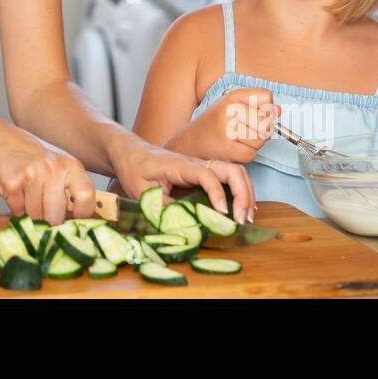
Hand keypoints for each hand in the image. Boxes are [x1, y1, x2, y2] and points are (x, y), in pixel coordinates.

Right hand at [0, 120, 95, 224]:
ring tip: (28, 197)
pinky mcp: (12, 184)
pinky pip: (18, 212)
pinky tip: (16, 193)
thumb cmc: (29, 154)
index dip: (82, 214)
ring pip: (36, 217)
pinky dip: (17, 209)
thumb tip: (77, 221)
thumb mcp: (56, 163)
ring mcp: (31, 176)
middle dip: (49, 222)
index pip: (86, 196)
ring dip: (31, 215)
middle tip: (44, 213)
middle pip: (57, 216)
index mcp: (69, 165)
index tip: (74, 222)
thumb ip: (68, 187)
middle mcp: (52, 169)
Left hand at [111, 136, 256, 222]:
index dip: (218, 193)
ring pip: (235, 173)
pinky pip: (229, 179)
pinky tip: (243, 210)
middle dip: (243, 193)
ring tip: (246, 217)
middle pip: (231, 169)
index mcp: (179, 165)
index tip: (223, 213)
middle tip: (242, 219)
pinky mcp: (204, 174)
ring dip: (246, 194)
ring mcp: (202, 167)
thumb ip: (162, 208)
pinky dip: (240, 193)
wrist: (131, 153)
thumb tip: (181, 225)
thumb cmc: (135, 169)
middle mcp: (196, 164)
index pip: (207, 175)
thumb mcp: (142, 191)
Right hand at [184, 87, 279, 163]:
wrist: (188, 143)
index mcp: (232, 96)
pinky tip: (233, 150)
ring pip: (260, 140)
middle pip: (267, 123)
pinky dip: (245, 155)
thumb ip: (257, 106)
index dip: (265, 109)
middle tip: (246, 132)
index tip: (255, 115)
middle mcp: (229, 110)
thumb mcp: (232, 107)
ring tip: (238, 141)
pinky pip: (251, 155)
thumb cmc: (213, 124)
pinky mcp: (227, 149)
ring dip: (254, 145)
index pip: (267, 97)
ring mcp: (228, 129)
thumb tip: (278, 110)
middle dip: (262, 131)